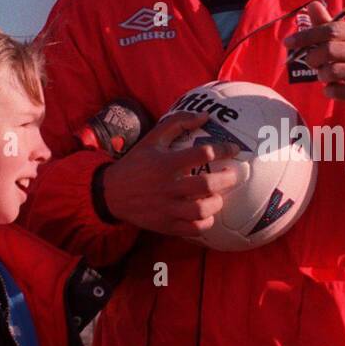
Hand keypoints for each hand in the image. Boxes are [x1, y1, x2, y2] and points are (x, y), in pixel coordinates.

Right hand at [101, 111, 240, 236]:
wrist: (111, 192)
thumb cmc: (136, 163)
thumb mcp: (152, 139)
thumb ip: (177, 123)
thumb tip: (204, 116)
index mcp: (166, 163)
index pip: (203, 153)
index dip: (223, 149)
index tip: (233, 149)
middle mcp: (168, 186)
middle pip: (207, 185)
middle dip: (227, 179)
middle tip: (233, 175)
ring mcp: (167, 208)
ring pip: (202, 210)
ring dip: (217, 203)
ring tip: (218, 196)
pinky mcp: (166, 225)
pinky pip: (193, 229)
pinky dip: (205, 223)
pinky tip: (207, 214)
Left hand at [284, 0, 344, 128]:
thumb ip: (328, 25)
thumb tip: (312, 5)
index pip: (330, 29)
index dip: (306, 36)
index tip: (288, 42)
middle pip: (329, 50)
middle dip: (313, 58)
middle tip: (312, 63)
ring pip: (332, 71)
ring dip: (321, 75)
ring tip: (326, 76)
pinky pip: (337, 91)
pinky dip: (328, 90)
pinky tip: (333, 88)